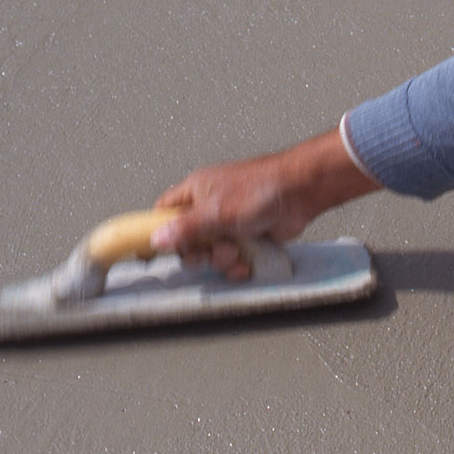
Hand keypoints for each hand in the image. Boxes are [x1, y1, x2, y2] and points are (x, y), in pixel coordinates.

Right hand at [151, 128, 380, 277]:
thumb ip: (185, 229)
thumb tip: (157, 239)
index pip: (164, 212)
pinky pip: (235, 256)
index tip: (154, 252)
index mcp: (196, 191)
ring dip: (223, 259)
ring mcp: (231, 221)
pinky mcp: (250, 234)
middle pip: (189, 240)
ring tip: (235, 253)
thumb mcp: (215, 212)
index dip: (157, 231)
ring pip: (213, 252)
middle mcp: (211, 204)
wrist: (299, 193)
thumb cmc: (259, 190)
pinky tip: (246, 263)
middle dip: (199, 253)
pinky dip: (239, 263)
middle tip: (210, 253)